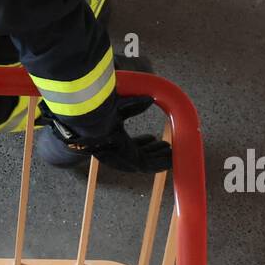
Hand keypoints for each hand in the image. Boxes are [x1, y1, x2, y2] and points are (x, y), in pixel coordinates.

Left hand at [49, 96, 171, 173]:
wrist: (91, 124)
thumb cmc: (99, 116)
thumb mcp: (120, 108)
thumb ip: (134, 105)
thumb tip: (149, 98)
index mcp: (114, 143)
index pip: (129, 146)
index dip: (142, 143)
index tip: (152, 138)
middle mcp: (120, 155)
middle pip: (141, 155)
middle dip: (153, 151)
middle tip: (166, 146)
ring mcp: (127, 161)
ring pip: (149, 162)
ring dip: (161, 157)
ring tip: (172, 151)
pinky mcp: (134, 163)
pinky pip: (153, 166)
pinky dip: (164, 162)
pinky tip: (173, 157)